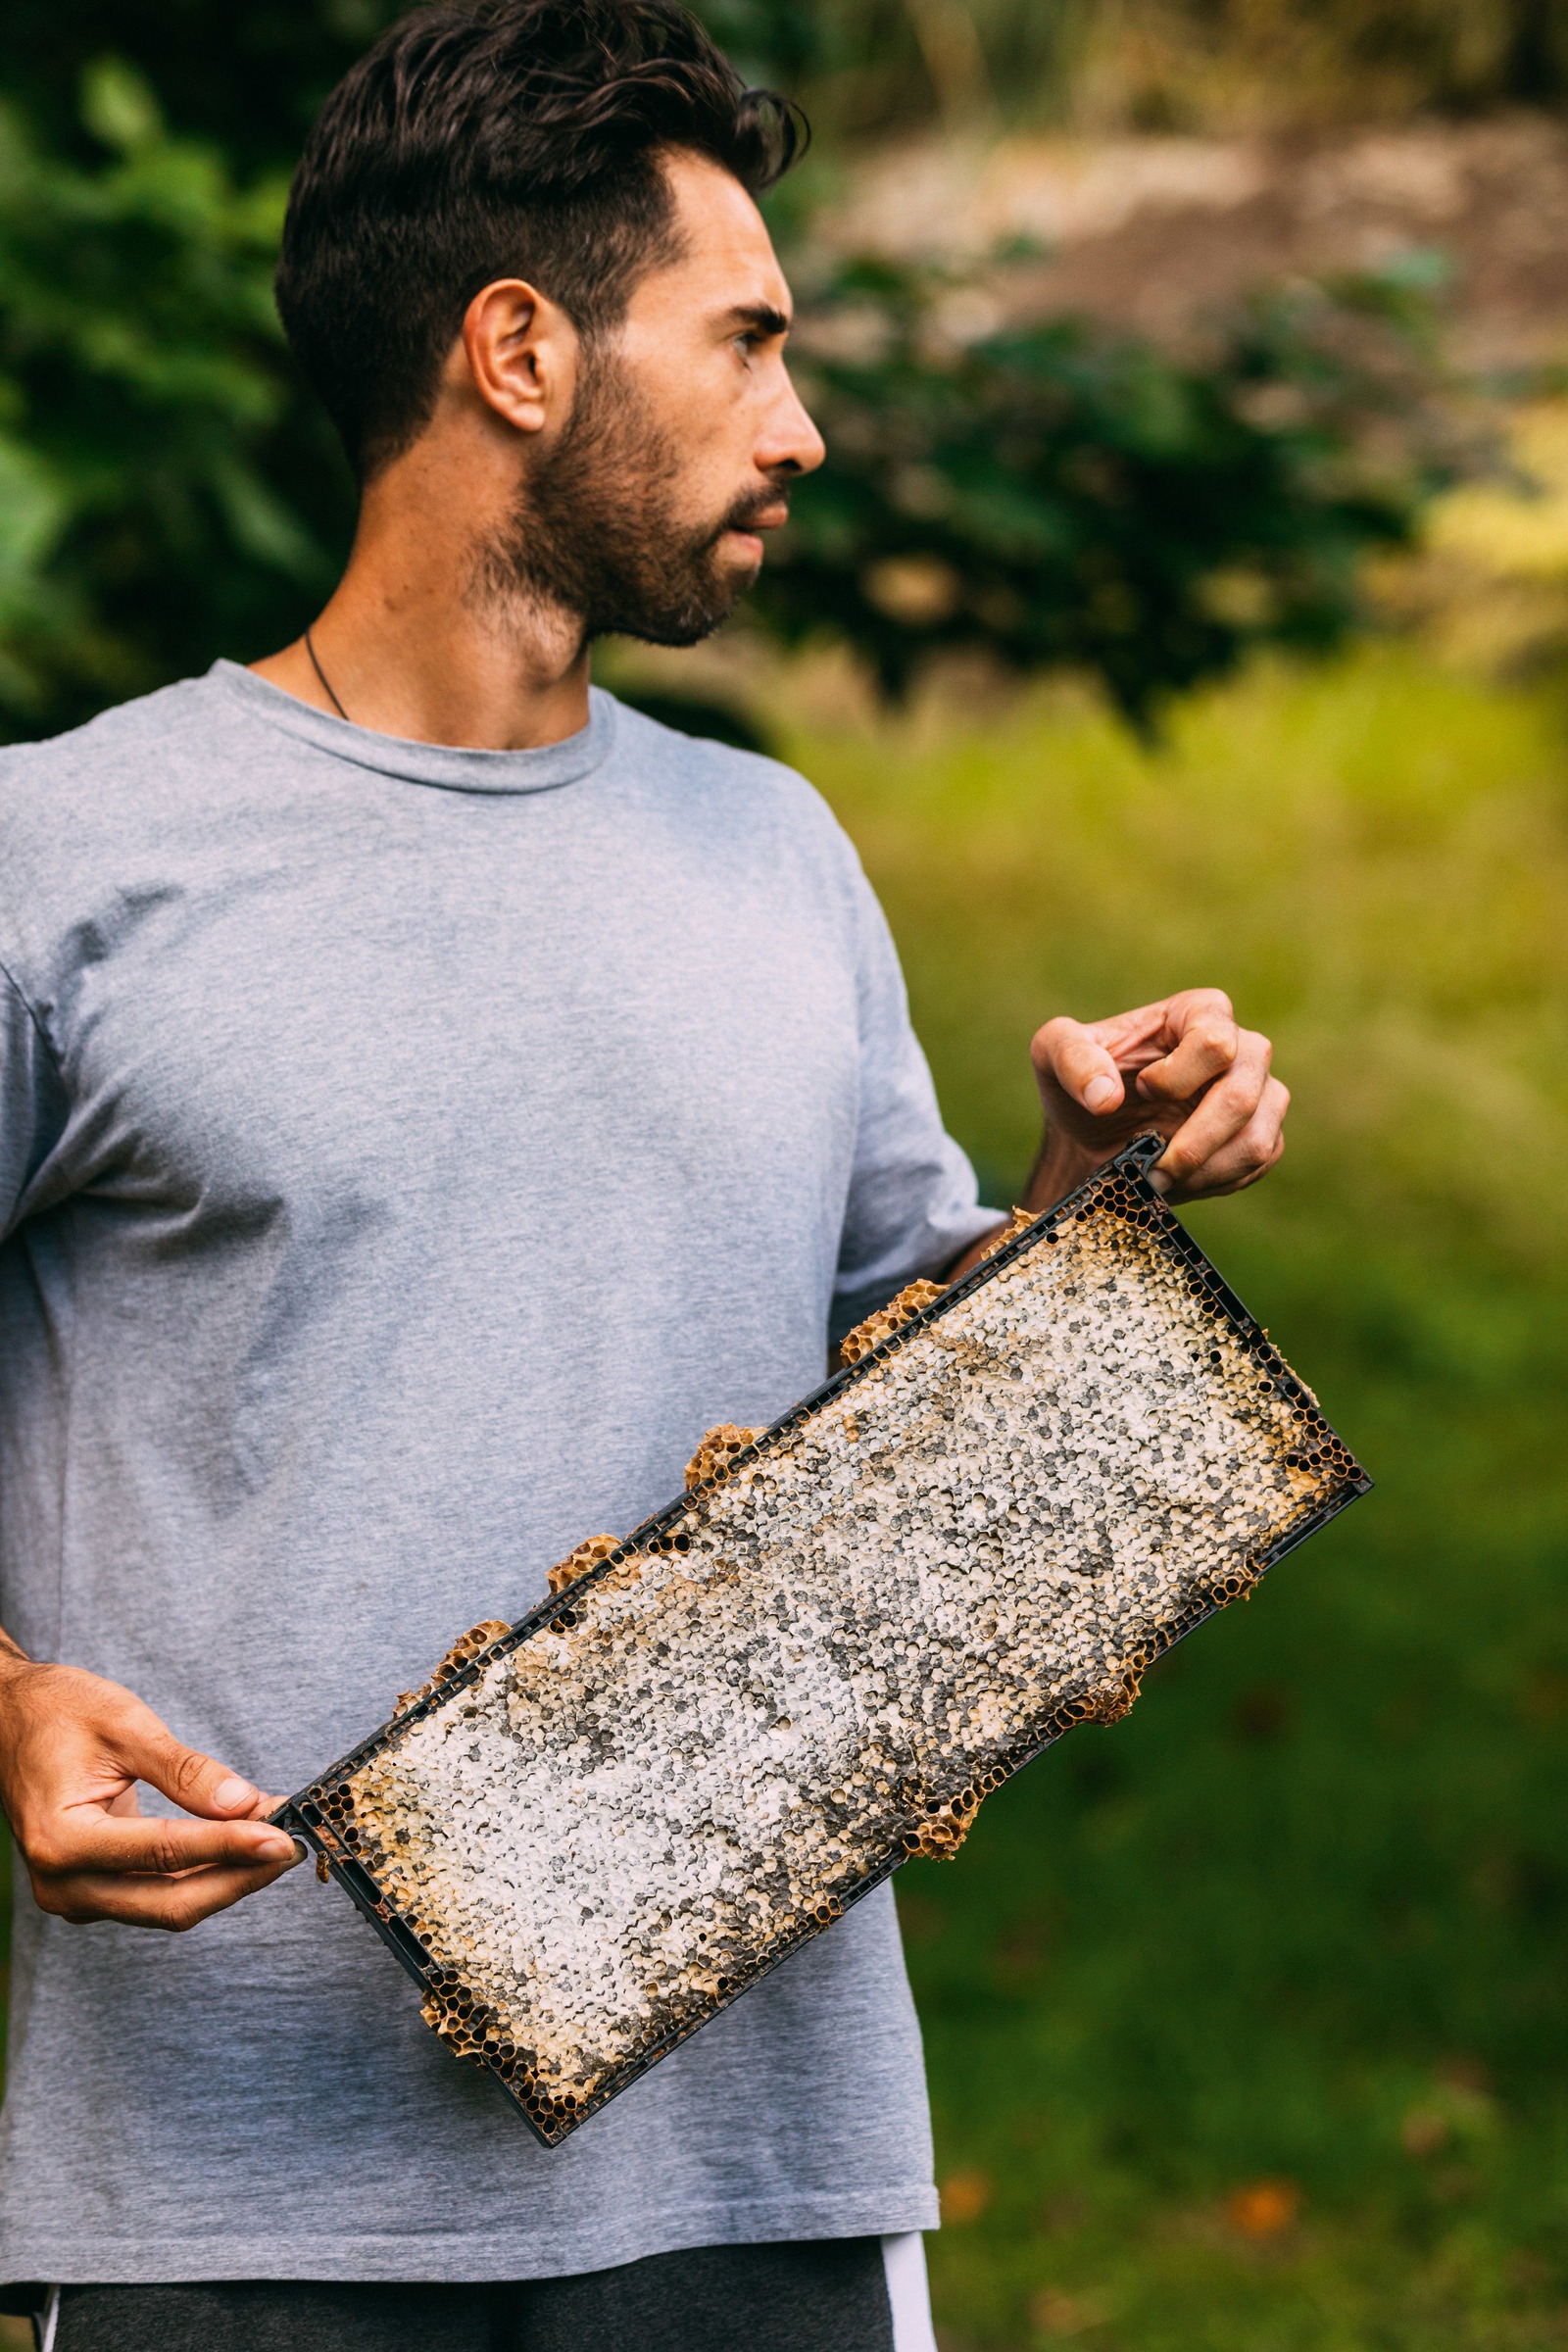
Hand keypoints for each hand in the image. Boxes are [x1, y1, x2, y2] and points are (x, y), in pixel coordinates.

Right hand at [0, 1652, 300, 1930]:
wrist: (9, 1719)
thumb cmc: (58, 1713)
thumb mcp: (124, 1724)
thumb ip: (184, 1770)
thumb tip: (244, 1802)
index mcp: (60, 1840)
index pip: (164, 1852)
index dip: (230, 1846)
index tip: (281, 1836)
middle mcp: (63, 1883)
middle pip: (170, 1901)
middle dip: (238, 1876)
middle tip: (291, 1847)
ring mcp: (76, 1894)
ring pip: (168, 1904)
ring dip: (226, 1877)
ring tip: (276, 1841)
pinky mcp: (92, 1890)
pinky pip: (156, 1892)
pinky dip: (202, 1871)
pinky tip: (241, 1843)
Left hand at [1028, 987, 1287, 1205]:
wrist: (1093, 1132)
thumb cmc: (1081, 1081)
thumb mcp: (1055, 1054)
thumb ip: (1072, 1060)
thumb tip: (1106, 1097)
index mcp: (1201, 1012)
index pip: (1214, 1044)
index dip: (1175, 1079)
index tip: (1140, 1091)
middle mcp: (1243, 1048)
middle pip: (1242, 1096)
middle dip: (1194, 1145)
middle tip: (1152, 1170)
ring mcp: (1261, 1093)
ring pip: (1257, 1139)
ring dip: (1204, 1172)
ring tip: (1159, 1182)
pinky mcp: (1263, 1134)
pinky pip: (1257, 1165)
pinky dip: (1214, 1183)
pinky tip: (1177, 1183)